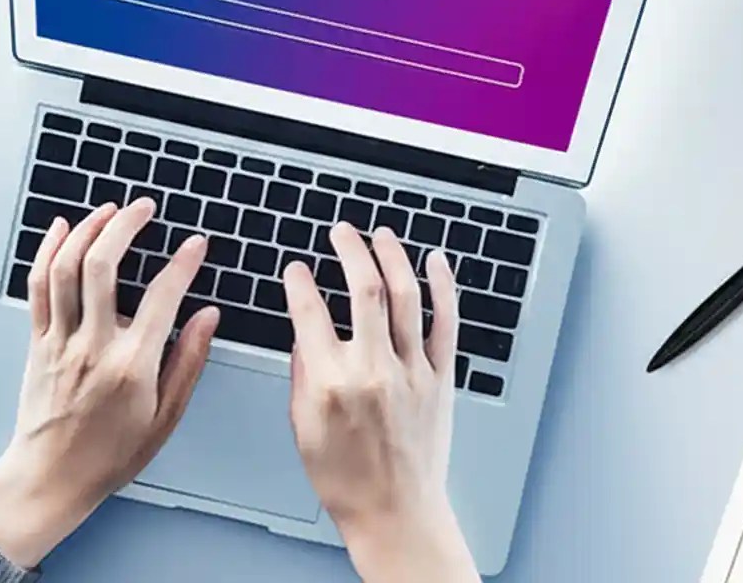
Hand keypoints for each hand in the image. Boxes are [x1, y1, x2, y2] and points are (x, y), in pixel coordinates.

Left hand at [0, 200, 217, 567]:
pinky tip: (63, 230)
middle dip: (126, 226)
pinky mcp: (38, 343)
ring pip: (67, 269)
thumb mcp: (166, 416)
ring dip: (88, 231)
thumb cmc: (110, 454)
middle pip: (103, 267)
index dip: (184, 262)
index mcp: (132, 365)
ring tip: (109, 211)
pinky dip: (48, 252)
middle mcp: (93, 346)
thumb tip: (208, 317)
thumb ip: (188, 361)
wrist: (50, 477)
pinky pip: (39, 287)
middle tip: (144, 208)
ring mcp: (61, 342)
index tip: (196, 244)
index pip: (163, 296)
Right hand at [285, 224, 478, 581]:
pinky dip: (443, 286)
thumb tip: (304, 331)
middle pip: (364, 289)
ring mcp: (412, 372)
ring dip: (393, 256)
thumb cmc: (346, 478)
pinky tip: (435, 261)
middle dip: (350, 249)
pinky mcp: (442, 379)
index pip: (310, 312)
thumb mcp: (302, 428)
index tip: (296, 269)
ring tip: (381, 234)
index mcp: (331, 383)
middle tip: (342, 231)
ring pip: (406, 296)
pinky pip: (447, 322)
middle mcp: (373, 371)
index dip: (300, 282)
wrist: (395, 510)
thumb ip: (302, 374)